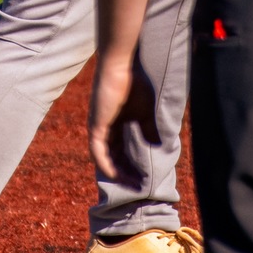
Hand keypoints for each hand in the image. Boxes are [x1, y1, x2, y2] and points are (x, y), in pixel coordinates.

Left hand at [88, 52, 161, 187]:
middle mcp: (103, 128)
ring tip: (132, 184)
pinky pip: (98, 153)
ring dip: (117, 173)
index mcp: (114, 125)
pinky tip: (117, 175)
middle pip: (112, 158)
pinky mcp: (95, 126)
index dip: (130, 165)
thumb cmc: (134, 83)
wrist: (123, 66)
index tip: (143, 177)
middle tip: (139, 186)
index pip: (120, 151)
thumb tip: (157, 145)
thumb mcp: (145, 112)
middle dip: (125, 173)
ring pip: (104, 159)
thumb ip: (148, 129)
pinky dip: (106, 165)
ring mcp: (98, 128)